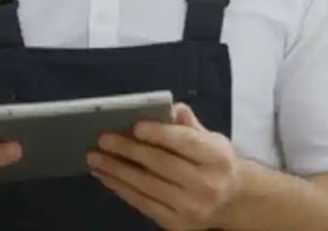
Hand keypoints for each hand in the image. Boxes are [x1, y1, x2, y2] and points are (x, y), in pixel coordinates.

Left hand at [88, 103, 240, 229]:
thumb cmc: (215, 162)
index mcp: (216, 157)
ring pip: (147, 187)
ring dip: (116, 171)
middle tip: (103, 139)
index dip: (160, 134)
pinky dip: (122, 189)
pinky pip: (143, 204)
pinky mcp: (176, 224)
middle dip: (128, 151)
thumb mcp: (210, 138)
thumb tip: (168, 107)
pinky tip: (106, 177)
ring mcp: (190, 208)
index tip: (135, 126)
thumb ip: (187, 124)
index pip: (185, 143)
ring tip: (95, 159)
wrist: (232, 201)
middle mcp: (206, 184)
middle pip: (161, 165)